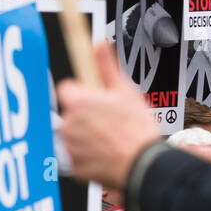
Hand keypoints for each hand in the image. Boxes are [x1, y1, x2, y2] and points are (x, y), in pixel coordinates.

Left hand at [56, 40, 159, 190]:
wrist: (143, 164)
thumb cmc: (136, 130)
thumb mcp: (125, 90)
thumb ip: (106, 66)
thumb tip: (99, 44)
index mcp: (76, 102)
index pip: (66, 89)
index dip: (82, 92)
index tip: (95, 98)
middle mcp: (67, 124)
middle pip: (70, 113)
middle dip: (86, 115)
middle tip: (108, 120)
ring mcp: (69, 147)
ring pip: (74, 135)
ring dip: (87, 135)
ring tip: (110, 137)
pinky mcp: (74, 167)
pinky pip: (78, 157)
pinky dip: (89, 155)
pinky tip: (107, 152)